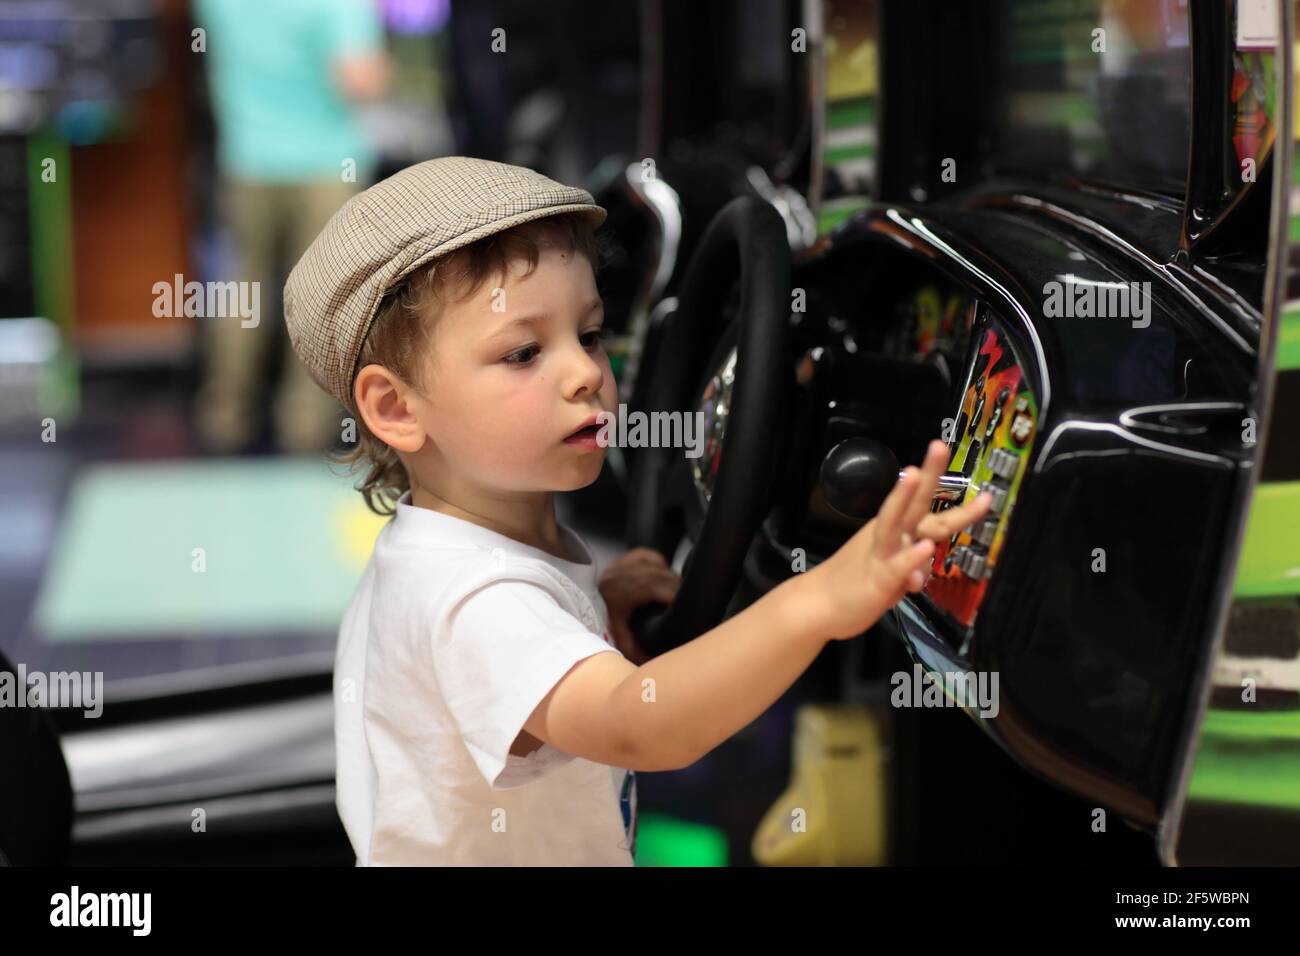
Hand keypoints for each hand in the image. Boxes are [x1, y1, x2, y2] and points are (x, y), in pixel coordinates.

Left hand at [598, 547, 681, 663]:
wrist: (581, 603)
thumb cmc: (601, 621)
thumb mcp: (617, 636)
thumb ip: (634, 648)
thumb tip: (652, 660)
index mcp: (619, 593)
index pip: (651, 587)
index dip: (671, 592)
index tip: (684, 601)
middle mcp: (619, 575)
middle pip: (656, 574)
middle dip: (675, 583)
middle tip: (688, 594)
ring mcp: (620, 564)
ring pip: (653, 563)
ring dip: (668, 573)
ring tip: (678, 586)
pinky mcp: (621, 558)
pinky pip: (646, 555)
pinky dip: (658, 562)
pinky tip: (664, 571)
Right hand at [802, 439, 991, 640]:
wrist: (816, 605)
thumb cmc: (854, 585)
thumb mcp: (892, 576)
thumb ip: (911, 569)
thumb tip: (922, 571)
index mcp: (896, 533)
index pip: (925, 506)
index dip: (942, 485)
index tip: (957, 463)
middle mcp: (889, 537)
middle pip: (914, 503)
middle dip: (929, 474)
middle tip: (938, 446)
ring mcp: (880, 555)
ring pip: (895, 522)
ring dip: (905, 498)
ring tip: (916, 475)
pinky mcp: (877, 580)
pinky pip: (896, 567)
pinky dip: (910, 558)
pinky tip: (923, 547)